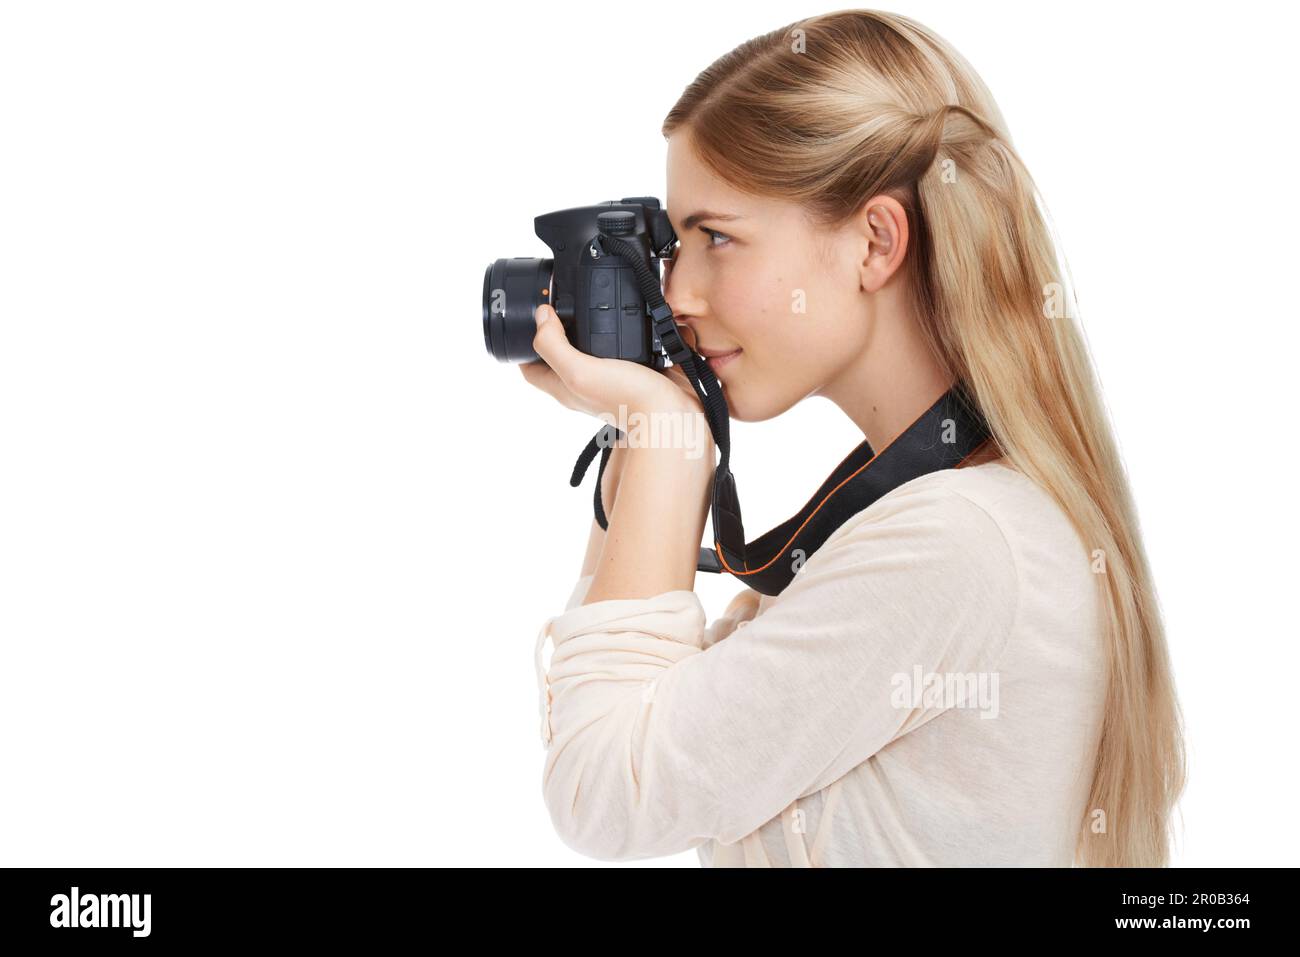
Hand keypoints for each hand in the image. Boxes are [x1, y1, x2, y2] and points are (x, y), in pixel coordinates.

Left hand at [520, 304, 703, 421]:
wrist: (674, 416)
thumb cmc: (625, 400)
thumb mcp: (578, 371)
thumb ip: (553, 345)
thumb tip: (541, 315)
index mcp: (565, 386)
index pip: (531, 368)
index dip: (523, 345)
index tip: (528, 317)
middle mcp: (587, 382)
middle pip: (562, 354)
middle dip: (559, 329)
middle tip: (561, 302)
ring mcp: (614, 377)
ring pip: (596, 348)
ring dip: (596, 327)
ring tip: (596, 303)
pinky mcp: (640, 370)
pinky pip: (629, 347)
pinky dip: (629, 332)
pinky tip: (633, 316)